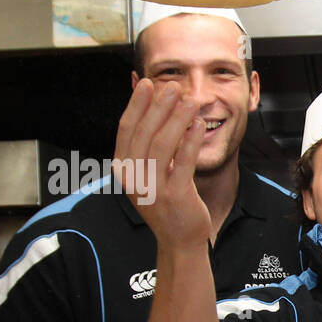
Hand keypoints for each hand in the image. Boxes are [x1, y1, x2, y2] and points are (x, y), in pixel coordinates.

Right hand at [114, 78, 209, 247]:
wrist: (178, 239)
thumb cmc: (165, 201)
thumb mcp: (147, 173)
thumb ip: (146, 145)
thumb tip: (150, 107)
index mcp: (123, 168)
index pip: (126, 129)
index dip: (136, 104)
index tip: (147, 83)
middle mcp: (133, 177)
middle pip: (144, 133)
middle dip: (158, 106)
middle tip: (172, 86)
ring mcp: (153, 188)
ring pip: (162, 145)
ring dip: (176, 119)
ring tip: (190, 100)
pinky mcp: (176, 196)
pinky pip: (183, 163)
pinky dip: (190, 141)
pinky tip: (197, 124)